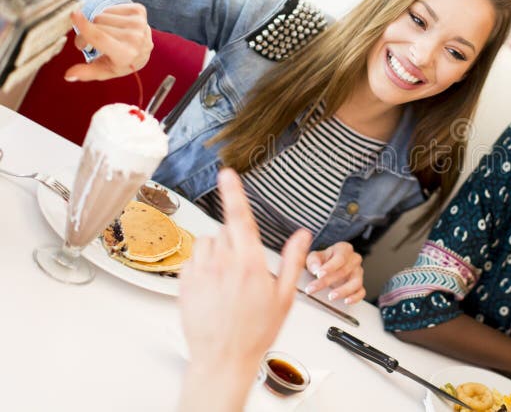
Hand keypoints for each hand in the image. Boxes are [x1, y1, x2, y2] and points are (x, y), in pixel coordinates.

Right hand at [65, 4, 152, 80]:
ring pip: (103, 15)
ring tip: (105, 34)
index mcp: (126, 54)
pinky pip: (111, 8)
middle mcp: (136, 38)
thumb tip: (69, 76)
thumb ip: (86, 73)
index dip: (85, 27)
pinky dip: (108, 15)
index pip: (101, 37)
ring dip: (99, 23)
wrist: (142, 51)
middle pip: (97, 24)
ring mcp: (139, 23)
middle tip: (88, 42)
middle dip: (87, 31)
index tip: (74, 15)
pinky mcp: (140, 11)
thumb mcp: (104, 71)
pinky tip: (114, 26)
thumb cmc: (120, 62)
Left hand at [179, 168, 311, 373]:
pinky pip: (193, 260)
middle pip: (226, 230)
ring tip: (227, 278)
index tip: (227, 173)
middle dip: (235, 240)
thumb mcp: (285, 296)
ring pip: (207, 243)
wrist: (223, 359)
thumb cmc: (255, 332)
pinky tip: (213, 286)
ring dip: (217, 251)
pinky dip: (202, 266)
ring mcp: (201, 273)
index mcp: (250, 263)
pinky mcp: (184, 283)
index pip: (240, 217)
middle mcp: (223, 264)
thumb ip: (293, 260)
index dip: (233, 191)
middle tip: (244, 267)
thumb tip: (303, 235)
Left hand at [304, 242, 365, 303]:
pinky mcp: (359, 285)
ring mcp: (358, 273)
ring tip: (331, 297)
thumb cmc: (323, 261)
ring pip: (356, 282)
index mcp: (344, 249)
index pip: (340, 258)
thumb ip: (314, 261)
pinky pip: (361, 292)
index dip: (329, 267)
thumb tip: (316, 269)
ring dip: (343, 290)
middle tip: (314, 288)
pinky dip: (355, 297)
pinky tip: (346, 301)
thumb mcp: (314, 257)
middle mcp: (354, 260)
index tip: (319, 274)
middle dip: (327, 281)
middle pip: (345, 271)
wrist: (327, 269)